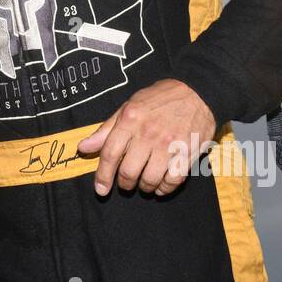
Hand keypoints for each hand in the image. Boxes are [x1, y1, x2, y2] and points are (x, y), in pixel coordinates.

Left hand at [76, 79, 216, 197]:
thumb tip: (83, 148)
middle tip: (126, 183)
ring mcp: (169, 144)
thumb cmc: (160, 99)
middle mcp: (147, 133)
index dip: (103, 176)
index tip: (101, 189)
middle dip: (124, 184)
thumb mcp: (129, 106)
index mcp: (130, 119)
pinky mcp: (188, 153)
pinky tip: (161, 185)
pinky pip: (172, 181)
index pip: (110, 154)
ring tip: (144, 183)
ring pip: (149, 180)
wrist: (198, 91)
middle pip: (128, 172)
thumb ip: (106, 129)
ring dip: (144, 187)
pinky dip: (164, 188)